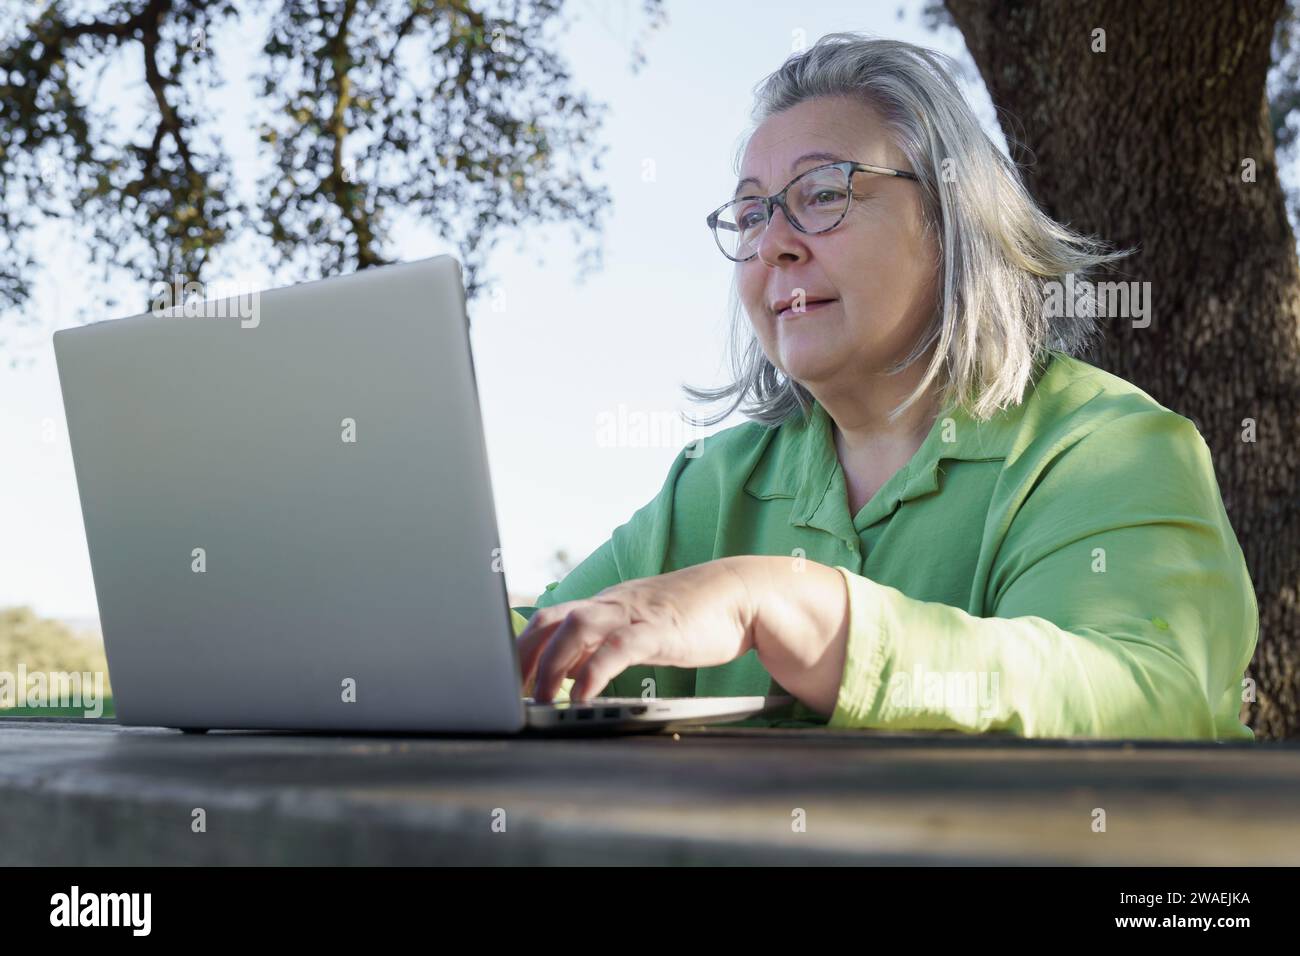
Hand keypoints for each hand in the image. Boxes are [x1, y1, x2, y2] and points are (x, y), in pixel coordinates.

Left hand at [516, 557, 758, 702]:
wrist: (740, 594)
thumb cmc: (689, 616)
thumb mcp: (636, 628)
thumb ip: (602, 644)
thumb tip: (565, 670)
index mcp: (603, 605)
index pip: (547, 619)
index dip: (520, 648)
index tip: (501, 680)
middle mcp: (610, 605)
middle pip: (550, 622)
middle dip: (523, 659)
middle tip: (507, 694)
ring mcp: (633, 615)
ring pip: (575, 629)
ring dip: (550, 667)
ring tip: (541, 701)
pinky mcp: (658, 630)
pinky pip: (616, 649)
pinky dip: (592, 672)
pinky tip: (581, 697)